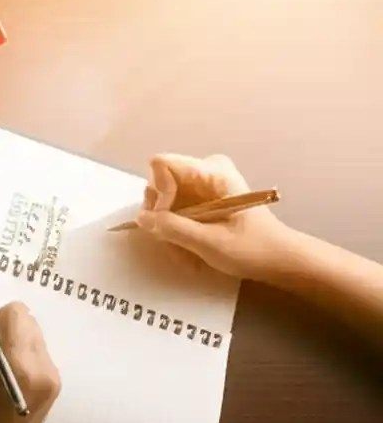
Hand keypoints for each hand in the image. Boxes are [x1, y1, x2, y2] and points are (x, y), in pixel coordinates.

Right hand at [0, 303, 59, 422]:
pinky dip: (23, 359)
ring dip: (15, 344)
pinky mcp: (55, 389)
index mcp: (19, 361)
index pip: (16, 312)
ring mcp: (53, 378)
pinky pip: (40, 356)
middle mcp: (44, 366)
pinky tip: (6, 383)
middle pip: (29, 322)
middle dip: (5, 330)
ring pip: (35, 338)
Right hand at [136, 153, 294, 280]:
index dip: (159, 193)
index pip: (162, 164)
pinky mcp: (203, 196)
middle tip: (172, 241)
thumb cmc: (252, 249)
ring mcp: (204, 183)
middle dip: (161, 215)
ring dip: (167, 227)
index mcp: (212, 172)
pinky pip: (174, 207)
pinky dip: (176, 229)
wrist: (279, 257)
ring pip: (164, 199)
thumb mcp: (210, 242)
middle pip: (160, 183)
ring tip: (182, 250)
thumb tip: (141, 218)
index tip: (169, 218)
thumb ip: (173, 228)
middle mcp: (206, 170)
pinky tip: (187, 247)